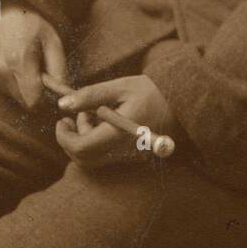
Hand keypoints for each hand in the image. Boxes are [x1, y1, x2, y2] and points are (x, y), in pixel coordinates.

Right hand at [0, 0, 68, 108]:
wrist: (4, 10)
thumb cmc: (32, 24)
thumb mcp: (53, 42)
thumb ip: (60, 70)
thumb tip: (65, 95)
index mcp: (19, 61)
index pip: (33, 101)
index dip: (46, 99)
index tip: (51, 89)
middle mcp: (1, 70)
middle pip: (24, 101)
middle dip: (36, 94)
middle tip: (41, 75)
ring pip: (14, 97)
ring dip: (24, 88)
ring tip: (28, 67)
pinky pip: (4, 89)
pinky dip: (13, 83)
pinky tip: (15, 65)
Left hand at [54, 74, 175, 168]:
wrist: (184, 104)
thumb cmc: (153, 91)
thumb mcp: (120, 86)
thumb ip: (90, 95)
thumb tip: (63, 105)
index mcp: (120, 133)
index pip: (81, 148)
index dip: (64, 137)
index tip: (62, 120)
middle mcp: (124, 151)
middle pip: (84, 159)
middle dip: (72, 139)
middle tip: (76, 116)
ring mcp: (129, 158)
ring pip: (93, 160)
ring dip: (84, 140)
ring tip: (93, 115)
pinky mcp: (132, 158)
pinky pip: (105, 158)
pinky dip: (96, 143)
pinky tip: (104, 123)